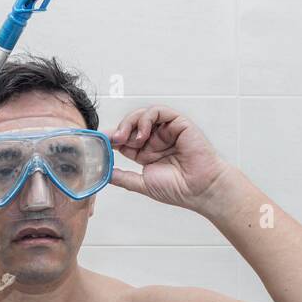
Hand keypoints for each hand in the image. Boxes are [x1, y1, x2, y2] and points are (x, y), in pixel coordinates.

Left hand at [107, 106, 235, 213]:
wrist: (200, 189)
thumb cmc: (178, 189)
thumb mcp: (142, 183)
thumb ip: (123, 177)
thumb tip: (104, 174)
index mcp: (147, 154)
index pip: (125, 140)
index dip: (113, 139)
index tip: (101, 142)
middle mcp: (156, 141)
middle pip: (131, 126)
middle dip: (119, 130)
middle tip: (113, 140)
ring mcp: (167, 131)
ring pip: (143, 115)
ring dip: (130, 123)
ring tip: (126, 138)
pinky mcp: (178, 123)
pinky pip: (159, 112)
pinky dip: (146, 119)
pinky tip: (142, 134)